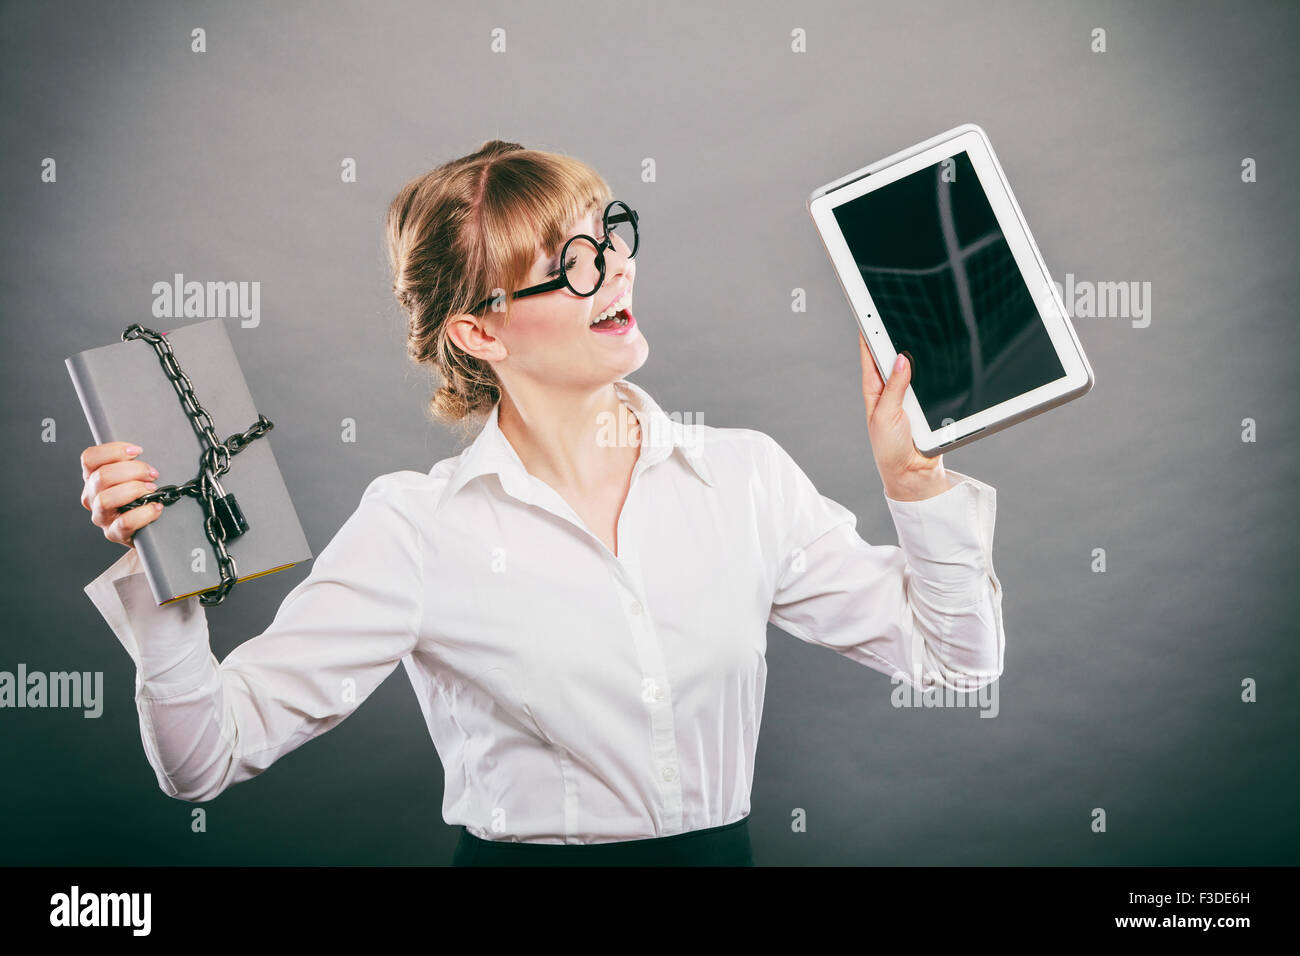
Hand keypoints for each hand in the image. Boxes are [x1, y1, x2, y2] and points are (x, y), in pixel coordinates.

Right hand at [81, 441, 162, 547]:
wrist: (145, 528)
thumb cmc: (139, 497)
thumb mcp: (132, 476)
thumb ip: (130, 464)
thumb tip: (142, 452)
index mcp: (93, 478)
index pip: (89, 458)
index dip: (113, 451)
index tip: (137, 451)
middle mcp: (92, 496)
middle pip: (101, 476)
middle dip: (132, 470)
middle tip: (152, 473)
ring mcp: (101, 516)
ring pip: (106, 499)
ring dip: (133, 490)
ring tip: (152, 489)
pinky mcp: (114, 533)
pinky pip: (124, 523)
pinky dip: (144, 513)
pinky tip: (156, 507)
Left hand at [858, 331, 950, 500]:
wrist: (914, 472)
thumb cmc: (889, 449)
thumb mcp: (886, 416)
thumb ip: (895, 388)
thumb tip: (900, 359)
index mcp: (874, 389)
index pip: (870, 354)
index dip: (869, 333)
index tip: (870, 311)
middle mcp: (893, 388)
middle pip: (896, 355)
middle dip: (899, 337)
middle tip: (901, 315)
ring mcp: (912, 394)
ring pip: (919, 366)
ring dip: (921, 356)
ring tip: (921, 336)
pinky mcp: (930, 401)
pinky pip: (936, 381)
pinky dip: (938, 373)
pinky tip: (940, 362)